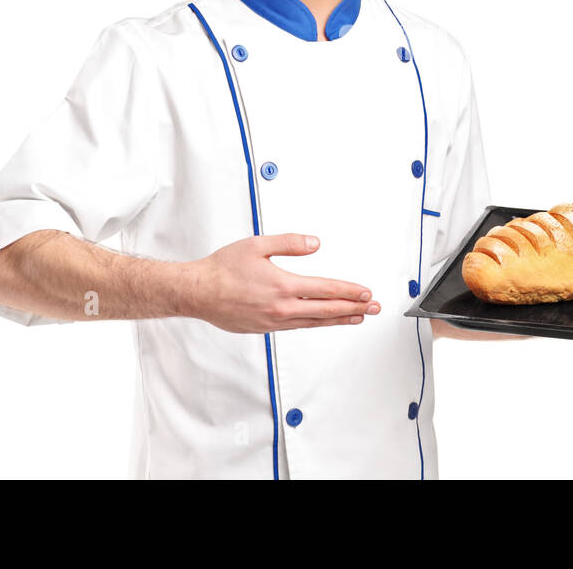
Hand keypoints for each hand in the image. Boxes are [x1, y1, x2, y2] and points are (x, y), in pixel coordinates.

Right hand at [180, 233, 379, 333]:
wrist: (198, 292)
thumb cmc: (223, 268)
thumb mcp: (257, 245)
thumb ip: (290, 243)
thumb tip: (316, 244)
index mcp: (283, 285)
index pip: (326, 289)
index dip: (349, 292)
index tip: (366, 293)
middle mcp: (282, 307)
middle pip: (327, 310)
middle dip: (354, 308)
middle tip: (374, 308)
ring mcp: (274, 321)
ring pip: (315, 322)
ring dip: (339, 319)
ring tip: (357, 318)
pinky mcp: (265, 328)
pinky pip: (298, 327)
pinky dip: (316, 324)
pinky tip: (324, 321)